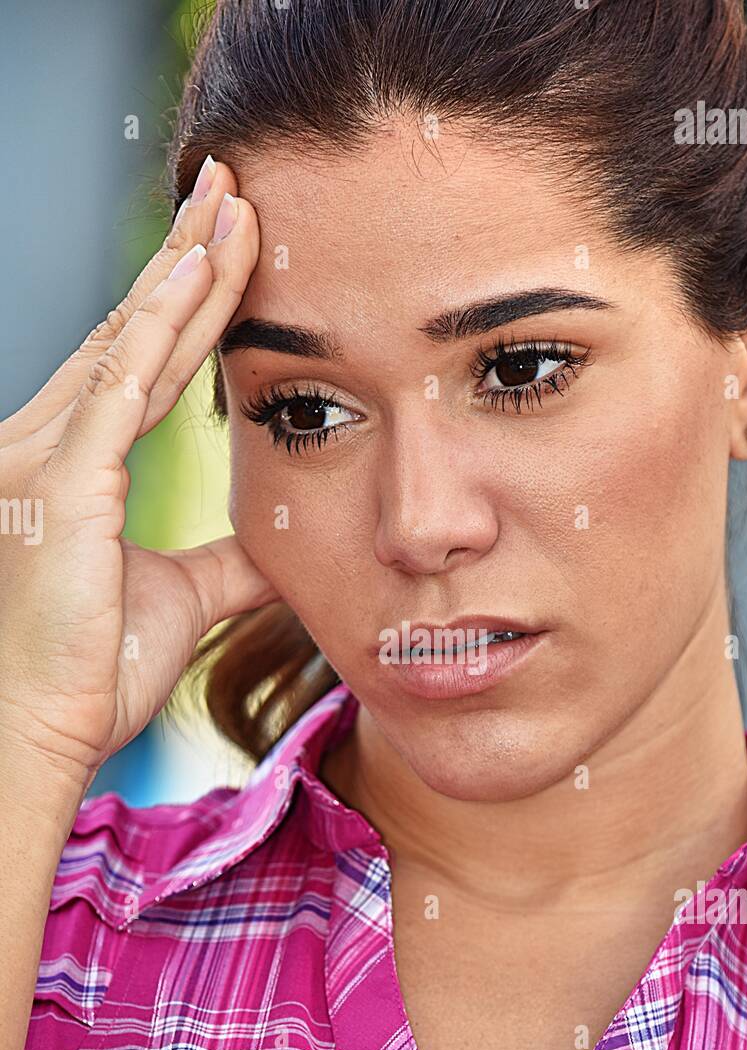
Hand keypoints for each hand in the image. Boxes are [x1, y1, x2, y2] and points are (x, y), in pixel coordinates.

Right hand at [0, 158, 278, 788]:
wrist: (35, 736)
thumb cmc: (89, 675)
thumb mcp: (181, 598)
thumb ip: (228, 560)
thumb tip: (282, 541)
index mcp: (71, 466)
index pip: (139, 365)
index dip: (184, 304)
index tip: (226, 247)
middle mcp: (46, 441)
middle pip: (133, 333)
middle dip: (186, 258)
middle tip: (232, 187)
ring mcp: (44, 454)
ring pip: (131, 341)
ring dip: (186, 267)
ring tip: (232, 199)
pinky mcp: (58, 480)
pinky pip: (119, 385)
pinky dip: (161, 324)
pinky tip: (197, 269)